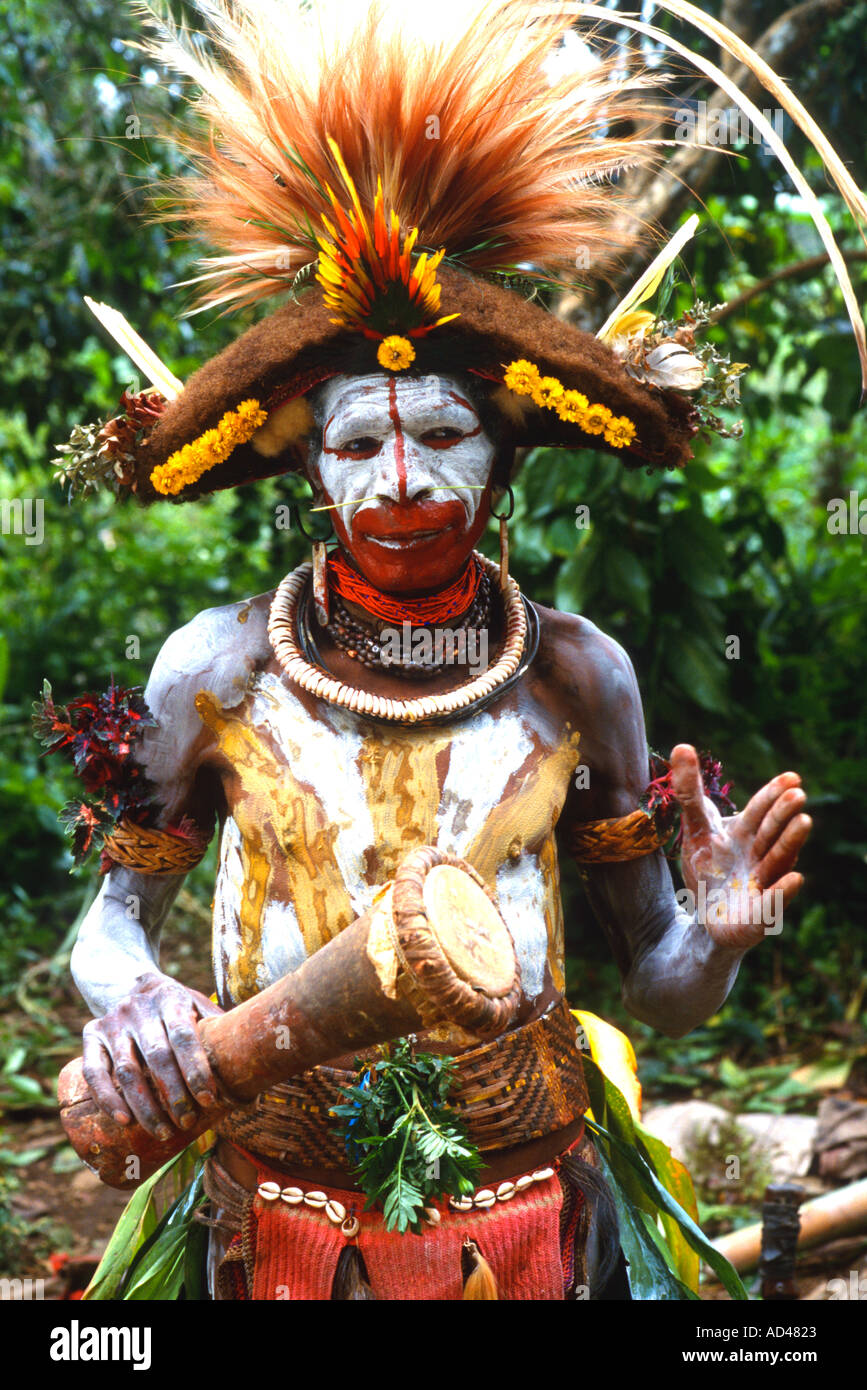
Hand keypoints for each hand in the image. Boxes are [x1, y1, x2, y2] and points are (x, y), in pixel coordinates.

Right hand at [81, 972, 222, 1138]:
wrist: (126, 980)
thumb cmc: (174, 1005)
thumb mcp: (197, 1005)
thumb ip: (219, 1031)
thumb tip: (259, 1072)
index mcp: (172, 999)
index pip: (185, 1037)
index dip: (197, 1070)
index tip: (209, 1100)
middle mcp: (140, 1008)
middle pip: (157, 1056)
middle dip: (174, 1093)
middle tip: (187, 1122)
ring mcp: (113, 1021)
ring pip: (127, 1069)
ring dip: (144, 1105)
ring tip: (162, 1131)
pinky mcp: (90, 1034)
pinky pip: (94, 1071)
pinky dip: (107, 1098)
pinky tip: (123, 1121)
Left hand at [670, 744, 810, 950]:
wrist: (706, 914)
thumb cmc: (708, 865)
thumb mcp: (695, 827)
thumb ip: (690, 791)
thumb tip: (681, 745)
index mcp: (746, 833)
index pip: (760, 810)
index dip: (773, 794)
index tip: (792, 776)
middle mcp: (759, 856)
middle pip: (771, 832)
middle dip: (784, 814)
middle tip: (798, 794)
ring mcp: (761, 884)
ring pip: (777, 861)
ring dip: (790, 843)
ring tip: (804, 822)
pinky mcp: (758, 915)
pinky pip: (772, 903)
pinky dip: (782, 892)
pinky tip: (795, 879)